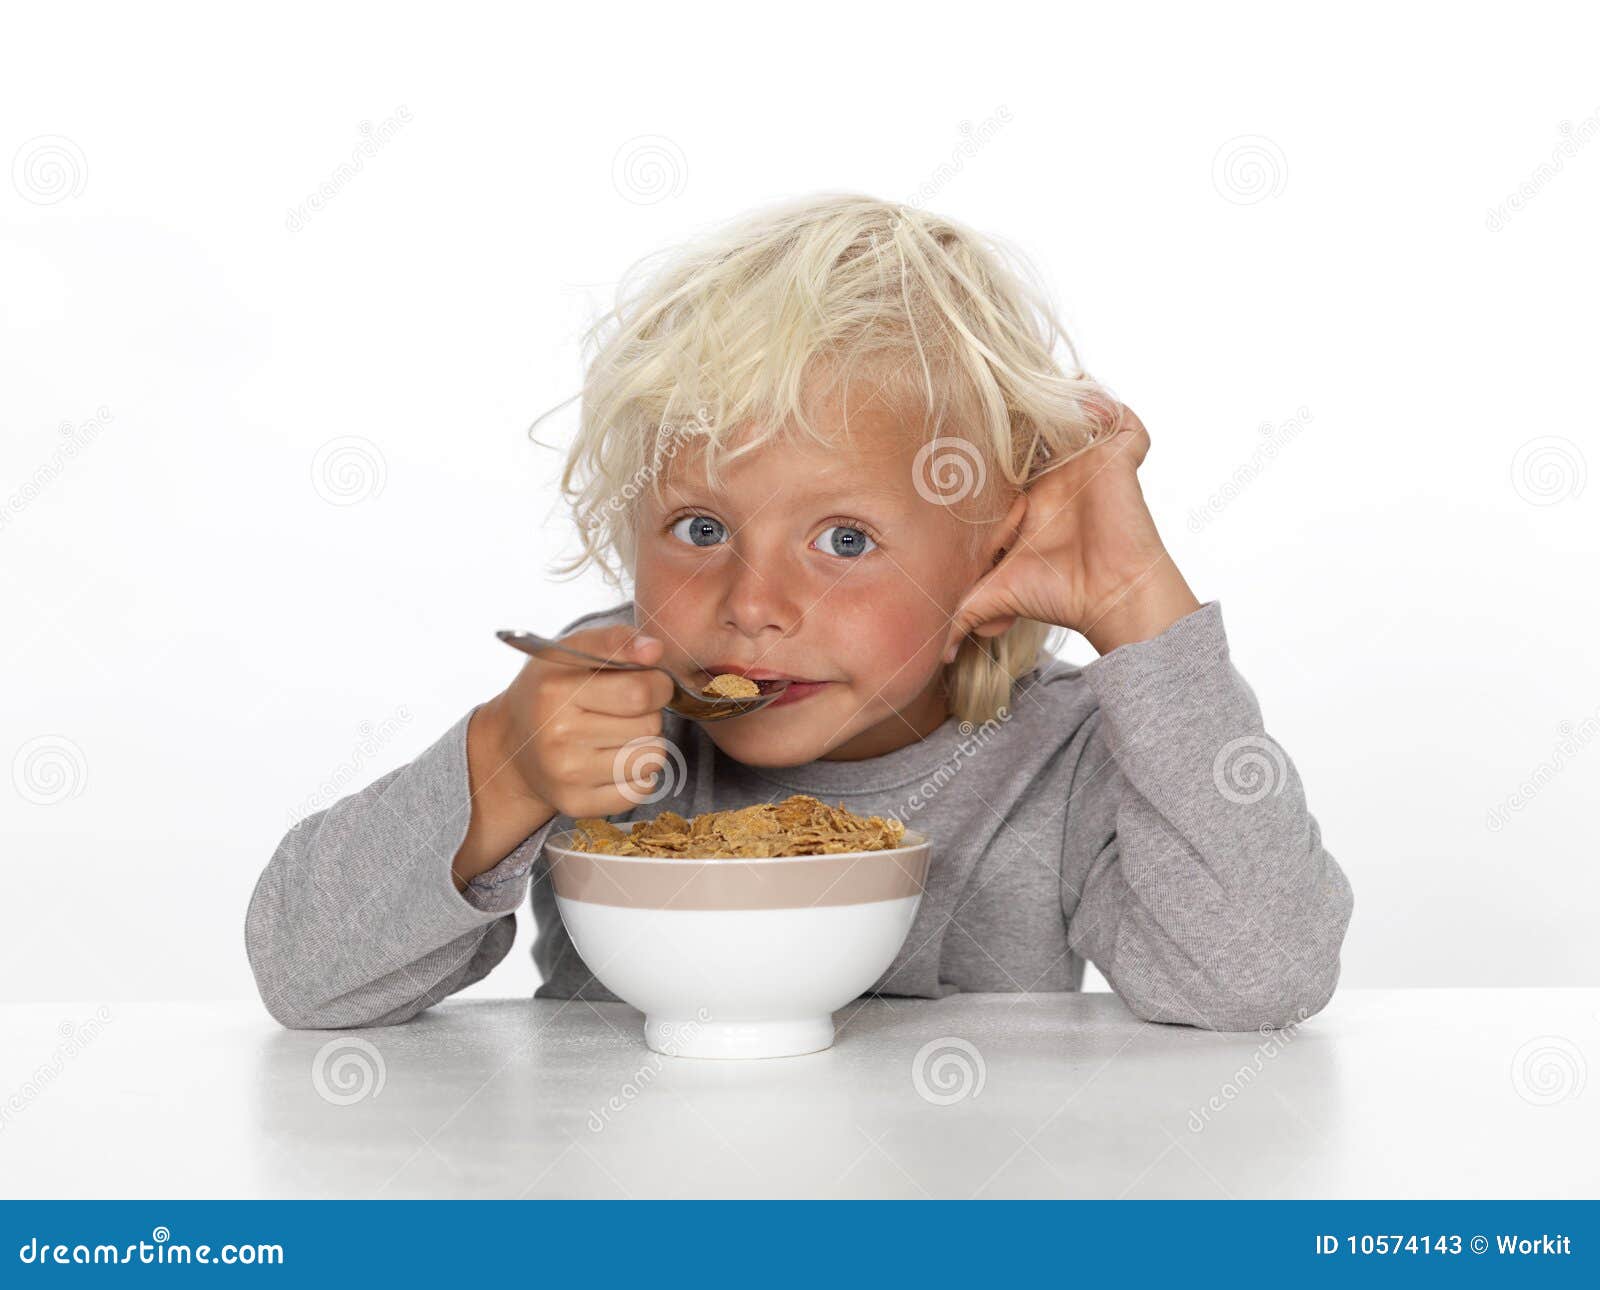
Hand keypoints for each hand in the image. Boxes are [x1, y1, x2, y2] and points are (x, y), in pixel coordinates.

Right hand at [453, 625, 675, 888]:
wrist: (513, 745)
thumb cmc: (551, 690)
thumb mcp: (572, 651)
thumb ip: (616, 640)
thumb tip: (654, 649)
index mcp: (556, 690)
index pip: (642, 692)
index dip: (658, 683)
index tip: (648, 681)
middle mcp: (558, 736)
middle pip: (650, 725)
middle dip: (649, 713)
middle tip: (624, 710)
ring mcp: (567, 775)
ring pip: (651, 757)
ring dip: (646, 743)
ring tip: (619, 733)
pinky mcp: (577, 804)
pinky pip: (642, 789)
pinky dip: (638, 775)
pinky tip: (614, 760)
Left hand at [945, 398, 1199, 657]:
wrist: (1108, 597)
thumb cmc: (1057, 595)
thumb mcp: (994, 596)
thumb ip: (961, 613)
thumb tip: (933, 653)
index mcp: (1027, 496)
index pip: (1000, 454)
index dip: (981, 439)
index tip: (953, 427)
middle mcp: (1058, 475)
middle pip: (1035, 425)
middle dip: (1017, 408)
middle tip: (991, 396)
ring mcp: (1089, 464)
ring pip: (1074, 412)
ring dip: (1059, 399)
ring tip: (1035, 395)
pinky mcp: (1118, 458)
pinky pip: (1121, 418)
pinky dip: (1107, 405)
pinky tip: (1084, 407)